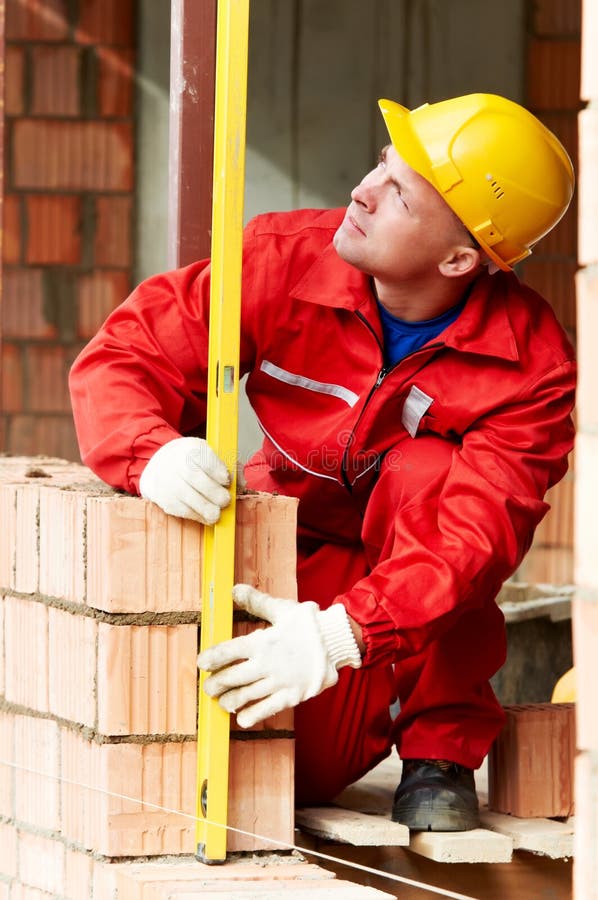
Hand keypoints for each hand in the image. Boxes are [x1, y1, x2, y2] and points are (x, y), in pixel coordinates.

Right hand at [139, 436, 230, 522]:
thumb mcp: (209, 457)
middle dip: (213, 491)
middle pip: (193, 477)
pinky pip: (181, 509)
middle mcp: (176, 463)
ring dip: (205, 507)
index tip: (227, 480)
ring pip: (186, 495)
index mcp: (190, 449)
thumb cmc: (192, 463)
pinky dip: (196, 515)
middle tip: (225, 500)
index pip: (202, 457)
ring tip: (217, 514)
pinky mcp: (164, 498)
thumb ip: (229, 467)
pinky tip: (207, 517)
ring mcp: (168, 481)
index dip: (216, 469)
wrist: (161, 467)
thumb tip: (241, 483)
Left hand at [197, 584, 361, 727]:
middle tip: (209, 687)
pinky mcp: (291, 695)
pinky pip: (267, 710)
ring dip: (229, 701)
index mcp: (262, 641)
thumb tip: (234, 589)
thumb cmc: (308, 624)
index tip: (202, 663)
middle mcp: (266, 664)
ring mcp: (278, 682)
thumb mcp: (281, 609)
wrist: (337, 641)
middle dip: (215, 684)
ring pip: (245, 696)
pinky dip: (252, 716)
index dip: (211, 658)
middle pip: (231, 678)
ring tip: (223, 702)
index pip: (227, 651)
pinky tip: (242, 718)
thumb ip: (256, 602)